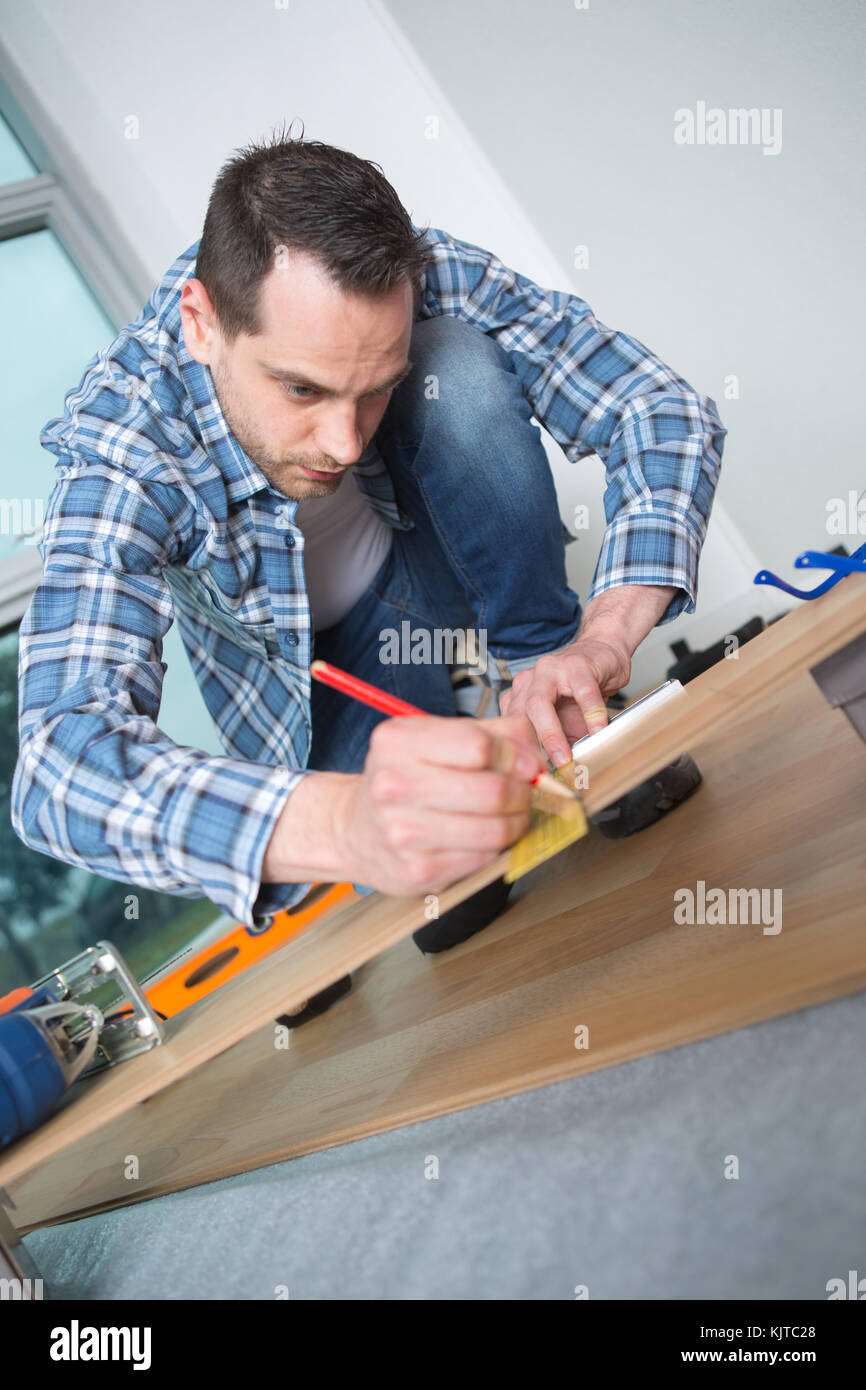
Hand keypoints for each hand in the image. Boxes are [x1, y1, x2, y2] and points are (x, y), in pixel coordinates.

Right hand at [336, 714, 545, 894]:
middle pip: (492, 790)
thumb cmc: (404, 779)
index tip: (527, 765)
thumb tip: (536, 757)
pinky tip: (483, 837)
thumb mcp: (436, 738)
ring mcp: (402, 831)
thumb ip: (493, 733)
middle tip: (524, 793)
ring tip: (511, 816)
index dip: (516, 755)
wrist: (354, 830)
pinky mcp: (417, 870)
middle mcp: (393, 784)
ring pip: (494, 829)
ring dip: (516, 823)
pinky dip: (495, 848)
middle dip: (523, 793)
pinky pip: (483, 858)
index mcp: (397, 741)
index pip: (479, 745)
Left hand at [499, 637, 629, 767]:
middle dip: (526, 747)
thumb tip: (552, 776)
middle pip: (517, 716)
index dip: (516, 753)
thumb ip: (556, 743)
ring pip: (540, 702)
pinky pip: (582, 692)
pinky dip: (590, 714)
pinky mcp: (577, 664)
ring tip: (566, 758)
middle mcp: (528, 680)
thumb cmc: (580, 689)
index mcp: (519, 695)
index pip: (509, 727)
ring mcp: (549, 669)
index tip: (524, 778)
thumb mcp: (565, 721)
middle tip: (539, 772)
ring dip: (551, 734)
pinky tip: (598, 731)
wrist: (603, 652)